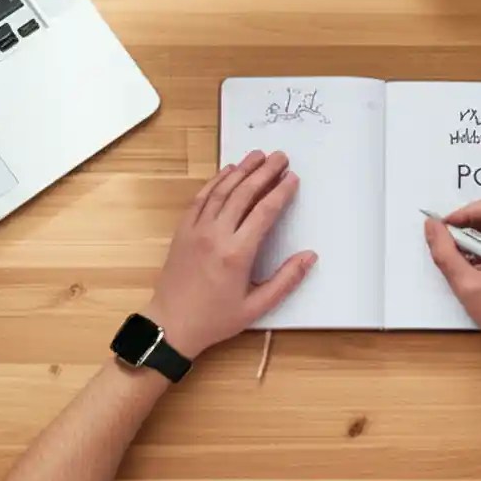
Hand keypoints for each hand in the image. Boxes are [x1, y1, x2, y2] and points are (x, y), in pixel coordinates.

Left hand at [143, 151, 316, 358]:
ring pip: (222, 191)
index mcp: (237, 254)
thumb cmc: (214, 319)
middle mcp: (216, 236)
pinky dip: (215, 182)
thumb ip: (286, 280)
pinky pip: (200, 199)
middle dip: (264, 172)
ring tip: (258, 155)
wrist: (170, 325)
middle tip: (280, 157)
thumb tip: (310, 256)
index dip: (280, 192)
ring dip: (241, 170)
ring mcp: (196, 230)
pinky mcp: (183, 231)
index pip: (264, 212)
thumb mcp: (256, 307)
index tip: (292, 178)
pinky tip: (228, 172)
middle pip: (244, 194)